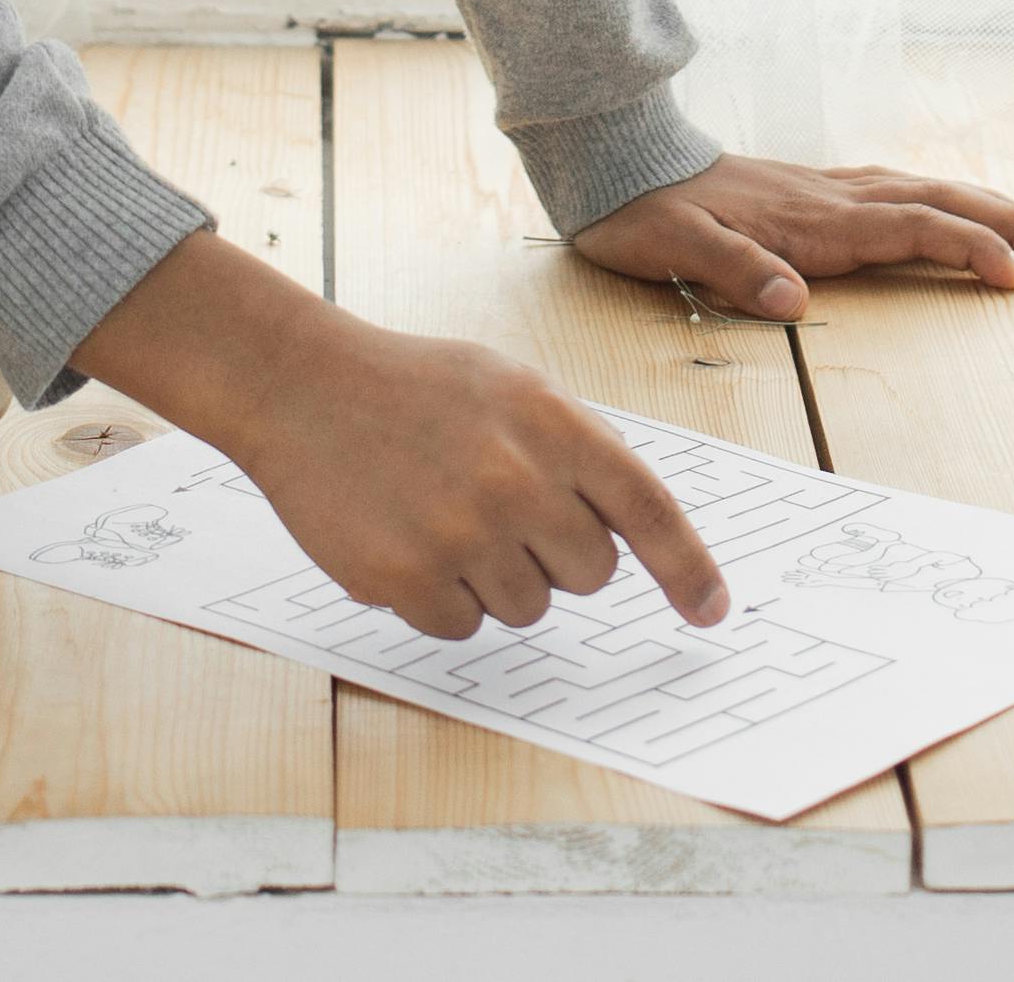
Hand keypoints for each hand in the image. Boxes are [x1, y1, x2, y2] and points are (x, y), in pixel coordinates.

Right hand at [72, 231, 727, 641]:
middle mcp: (517, 483)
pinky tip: (408, 542)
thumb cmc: (415, 386)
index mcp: (555, 425)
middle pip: (590, 574)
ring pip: (527, 608)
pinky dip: (441, 601)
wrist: (301, 385)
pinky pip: (462, 628)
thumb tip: (629, 528)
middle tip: (504, 512)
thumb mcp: (513, 387)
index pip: (649, 510)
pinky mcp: (406, 579)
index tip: (712, 612)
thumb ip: (575, 448)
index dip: (689, 569)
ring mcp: (461, 535)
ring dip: (496, 579)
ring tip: (444, 516)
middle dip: (559, 557)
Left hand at [567, 153, 1013, 320]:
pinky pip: (890, 188)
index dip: (969, 249)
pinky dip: (935, 199)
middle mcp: (827, 198)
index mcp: (810, 220)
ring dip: (980, 207)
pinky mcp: (804, 186)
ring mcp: (819, 187)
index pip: (910, 230)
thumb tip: (794, 299)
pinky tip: (943, 205)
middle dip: (1004, 222)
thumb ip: (736, 269)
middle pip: (936, 203)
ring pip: (920, 190)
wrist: (612, 156)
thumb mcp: (674, 249)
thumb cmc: (641, 213)